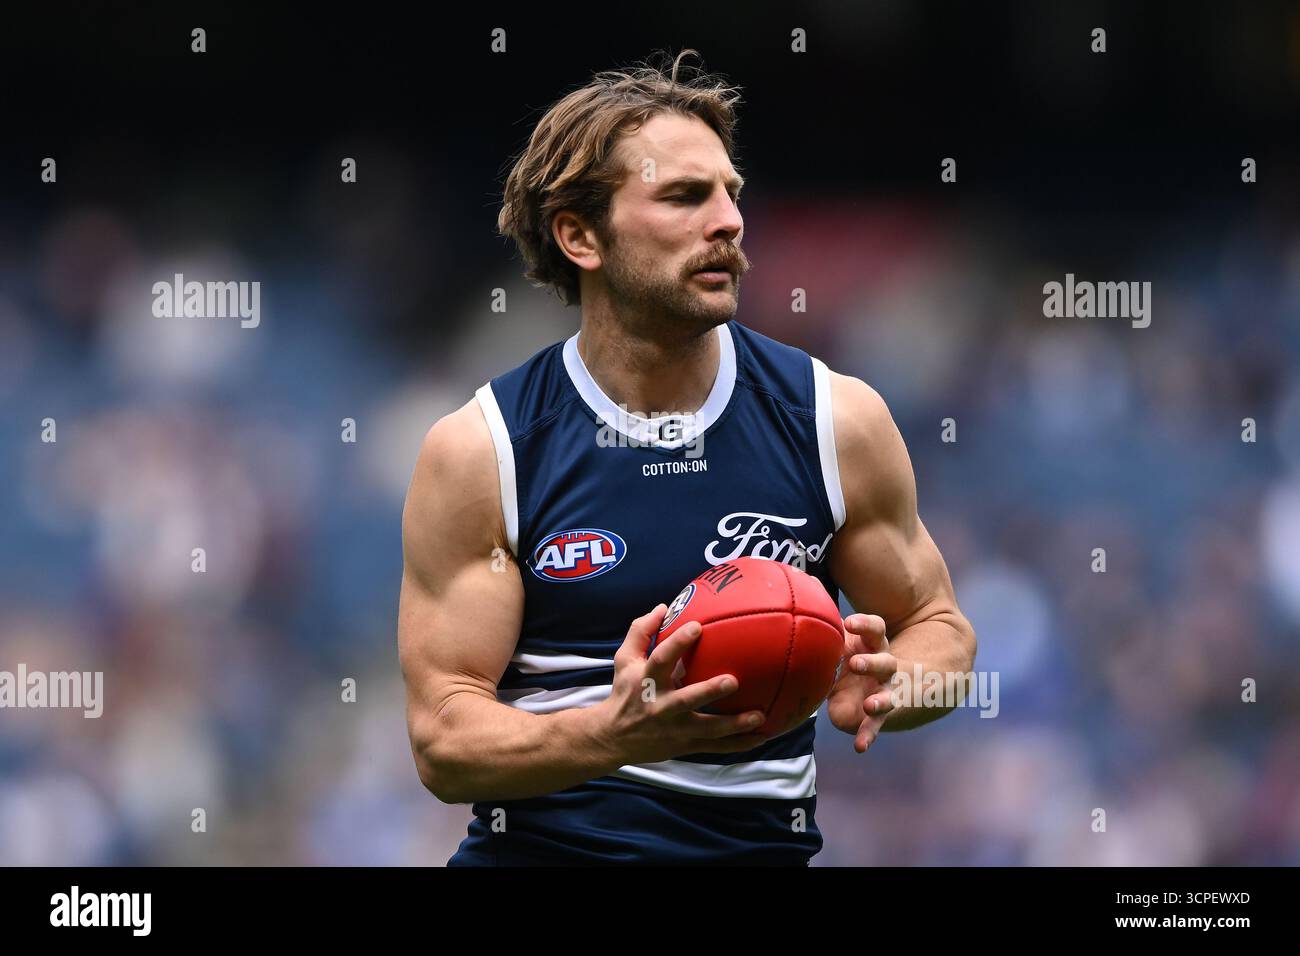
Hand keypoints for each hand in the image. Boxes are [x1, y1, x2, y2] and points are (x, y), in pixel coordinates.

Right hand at [591, 604, 769, 765]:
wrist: (613, 738)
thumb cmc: (624, 692)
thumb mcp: (624, 659)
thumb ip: (641, 631)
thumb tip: (663, 606)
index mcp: (646, 680)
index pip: (661, 658)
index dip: (678, 642)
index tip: (698, 626)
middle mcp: (660, 706)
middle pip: (686, 699)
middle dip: (709, 691)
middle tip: (733, 680)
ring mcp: (674, 728)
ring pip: (707, 728)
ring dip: (734, 724)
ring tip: (759, 716)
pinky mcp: (684, 745)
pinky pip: (715, 747)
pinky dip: (738, 744)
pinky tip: (762, 736)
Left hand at [826, 613, 897, 752]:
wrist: (852, 686)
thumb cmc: (841, 657)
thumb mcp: (833, 645)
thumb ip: (821, 635)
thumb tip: (795, 609)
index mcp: (872, 644)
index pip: (875, 629)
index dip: (865, 625)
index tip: (849, 623)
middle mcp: (883, 666)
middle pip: (886, 662)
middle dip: (872, 662)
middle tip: (855, 663)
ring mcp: (882, 691)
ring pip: (888, 695)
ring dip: (881, 700)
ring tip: (870, 705)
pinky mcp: (875, 714)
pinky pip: (874, 726)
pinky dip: (867, 736)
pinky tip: (860, 747)